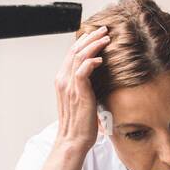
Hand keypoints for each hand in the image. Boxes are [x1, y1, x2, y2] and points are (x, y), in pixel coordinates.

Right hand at [54, 25, 109, 151]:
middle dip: (90, 37)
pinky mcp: (78, 93)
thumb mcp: (81, 100)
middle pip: (75, 50)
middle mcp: (63, 80)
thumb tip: (97, 78)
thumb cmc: (80, 123)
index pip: (72, 53)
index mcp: (62, 80)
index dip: (84, 41)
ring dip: (94, 45)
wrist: (73, 140)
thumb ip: (84, 86)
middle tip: (104, 30)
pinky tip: (101, 59)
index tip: (97, 34)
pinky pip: (82, 71)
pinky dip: (91, 62)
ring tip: (106, 39)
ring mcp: (69, 86)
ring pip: (79, 57)